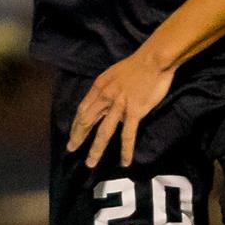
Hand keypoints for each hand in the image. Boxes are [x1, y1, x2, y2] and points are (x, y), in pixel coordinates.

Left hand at [66, 49, 175, 168]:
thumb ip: (105, 90)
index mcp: (99, 88)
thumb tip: (104, 105)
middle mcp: (105, 98)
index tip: (72, 135)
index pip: (82, 110)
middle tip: (71, 150)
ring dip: (95, 149)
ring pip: (103, 132)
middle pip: (87, 122)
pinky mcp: (135, 112)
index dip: (76, 125)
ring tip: (90, 164)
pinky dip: (126, 150)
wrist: (153, 60)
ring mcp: (119, 106)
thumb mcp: (112, 74)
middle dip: (78, 138)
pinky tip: (124, 162)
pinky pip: (128, 135)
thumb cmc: (135, 65)